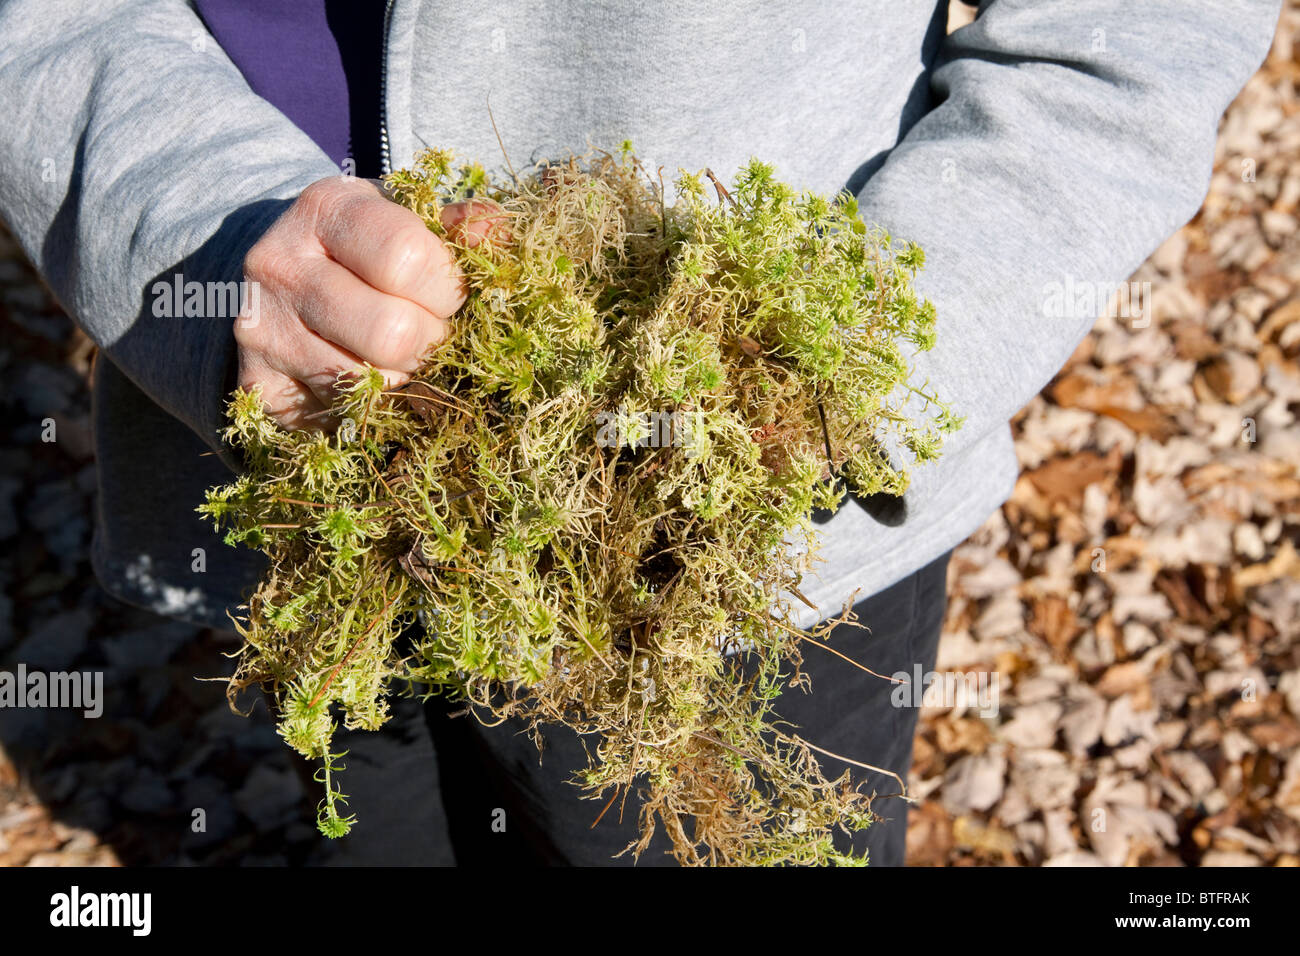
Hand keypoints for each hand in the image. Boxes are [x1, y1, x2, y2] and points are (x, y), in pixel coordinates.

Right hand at [234, 176, 498, 428]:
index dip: (446, 286)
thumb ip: (458, 226)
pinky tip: (363, 377)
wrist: (285, 278)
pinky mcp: (257, 386)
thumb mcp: (408, 218)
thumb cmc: (368, 247)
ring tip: (397, 354)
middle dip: (430, 341)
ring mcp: (261, 329)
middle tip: (429, 332)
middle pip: (391, 333)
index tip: (446, 292)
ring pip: (367, 384)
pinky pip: (338, 417)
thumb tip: (493, 233)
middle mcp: (280, 265)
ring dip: (402, 379)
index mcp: (326, 209)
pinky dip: (366, 407)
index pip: (407, 258)